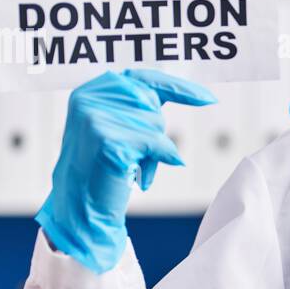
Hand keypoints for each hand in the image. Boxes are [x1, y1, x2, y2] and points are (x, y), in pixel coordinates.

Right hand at [36, 68, 215, 272]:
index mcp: (90, 92)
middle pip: (152, 102)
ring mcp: (95, 118)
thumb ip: (141, 107)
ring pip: (156, 123)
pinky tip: (142, 179)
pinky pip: (156, 143)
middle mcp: (89, 99)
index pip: (142, 78)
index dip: (177, 87)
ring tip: (131, 168)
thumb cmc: (103, 169)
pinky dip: (156, 161)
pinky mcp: (107, 139)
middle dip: (156, 131)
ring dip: (153, 151)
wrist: (81, 210)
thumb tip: (193, 92)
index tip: (208, 98)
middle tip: (140, 158)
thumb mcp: (118, 128)